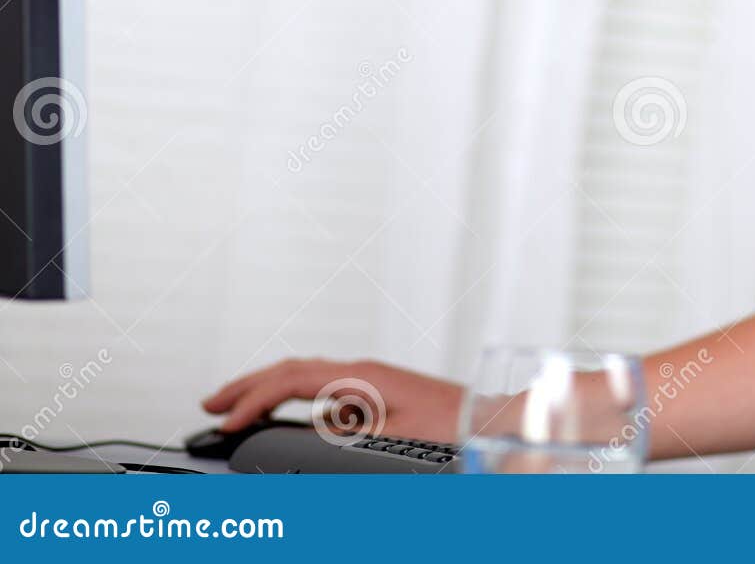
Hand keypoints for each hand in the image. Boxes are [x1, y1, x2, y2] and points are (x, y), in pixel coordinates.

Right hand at [201, 358, 464, 443]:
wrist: (489, 419)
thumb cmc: (451, 425)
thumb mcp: (387, 436)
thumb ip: (338, 438)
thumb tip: (297, 438)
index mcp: (360, 376)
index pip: (292, 378)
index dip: (253, 398)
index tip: (224, 420)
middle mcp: (361, 373)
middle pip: (293, 371)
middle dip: (249, 385)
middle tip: (211, 403)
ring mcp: (369, 382)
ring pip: (307, 380)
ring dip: (270, 392)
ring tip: (238, 409)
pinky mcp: (378, 396)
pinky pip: (326, 395)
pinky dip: (297, 404)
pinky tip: (290, 421)